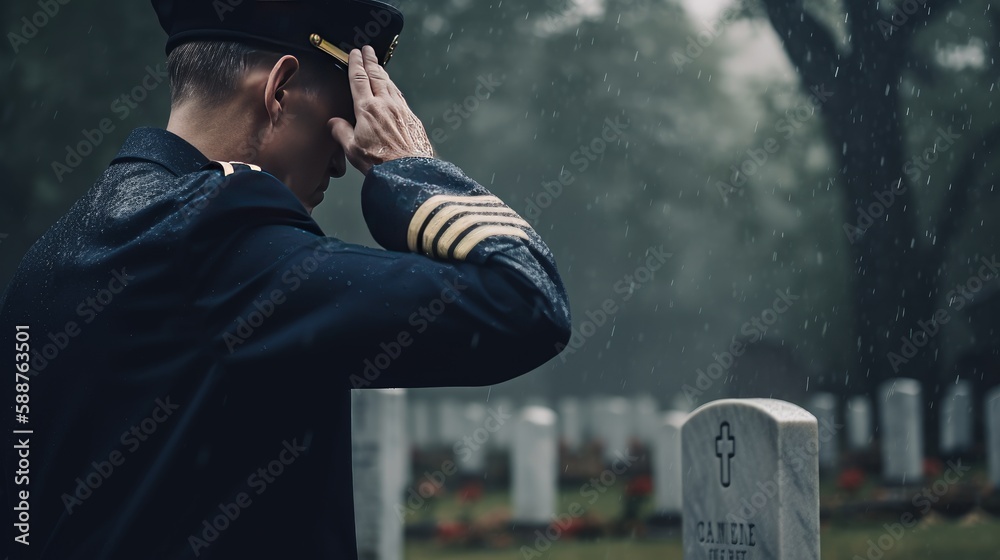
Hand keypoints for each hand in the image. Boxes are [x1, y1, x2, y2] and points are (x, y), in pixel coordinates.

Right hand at [330, 45, 434, 174]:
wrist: (409, 172)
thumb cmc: (380, 163)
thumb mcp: (352, 149)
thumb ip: (341, 132)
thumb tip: (334, 123)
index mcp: (367, 109)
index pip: (358, 79)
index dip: (355, 64)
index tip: (354, 53)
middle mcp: (386, 104)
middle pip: (377, 76)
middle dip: (371, 61)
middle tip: (368, 50)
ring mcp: (401, 110)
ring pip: (390, 84)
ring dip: (383, 72)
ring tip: (378, 66)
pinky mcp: (412, 118)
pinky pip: (400, 96)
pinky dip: (394, 87)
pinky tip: (393, 89)